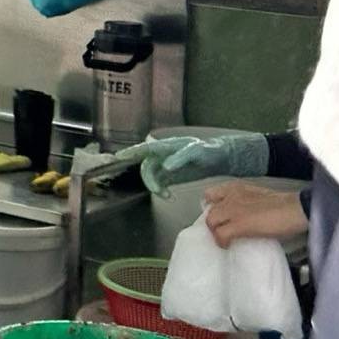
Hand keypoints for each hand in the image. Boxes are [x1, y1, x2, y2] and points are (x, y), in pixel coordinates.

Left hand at [134, 130, 268, 193]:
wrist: (221, 158)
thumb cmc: (196, 165)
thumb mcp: (176, 175)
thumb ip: (163, 177)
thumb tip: (151, 185)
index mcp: (164, 152)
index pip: (144, 152)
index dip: (131, 153)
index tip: (118, 157)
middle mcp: (170, 146)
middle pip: (148, 149)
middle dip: (135, 153)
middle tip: (124, 160)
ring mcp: (182, 146)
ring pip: (162, 153)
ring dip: (157, 174)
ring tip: (160, 191)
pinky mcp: (196, 149)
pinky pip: (183, 153)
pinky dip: (175, 159)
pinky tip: (169, 167)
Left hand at [203, 181, 307, 247]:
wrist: (295, 209)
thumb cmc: (284, 205)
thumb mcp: (257, 196)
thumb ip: (245, 202)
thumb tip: (241, 214)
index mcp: (236, 188)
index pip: (211, 194)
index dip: (212, 207)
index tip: (218, 217)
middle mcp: (231, 196)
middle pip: (209, 211)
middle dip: (213, 223)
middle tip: (222, 231)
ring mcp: (233, 210)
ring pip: (211, 222)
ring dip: (216, 233)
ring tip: (225, 239)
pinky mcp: (239, 224)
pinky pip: (220, 235)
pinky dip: (222, 242)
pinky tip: (228, 245)